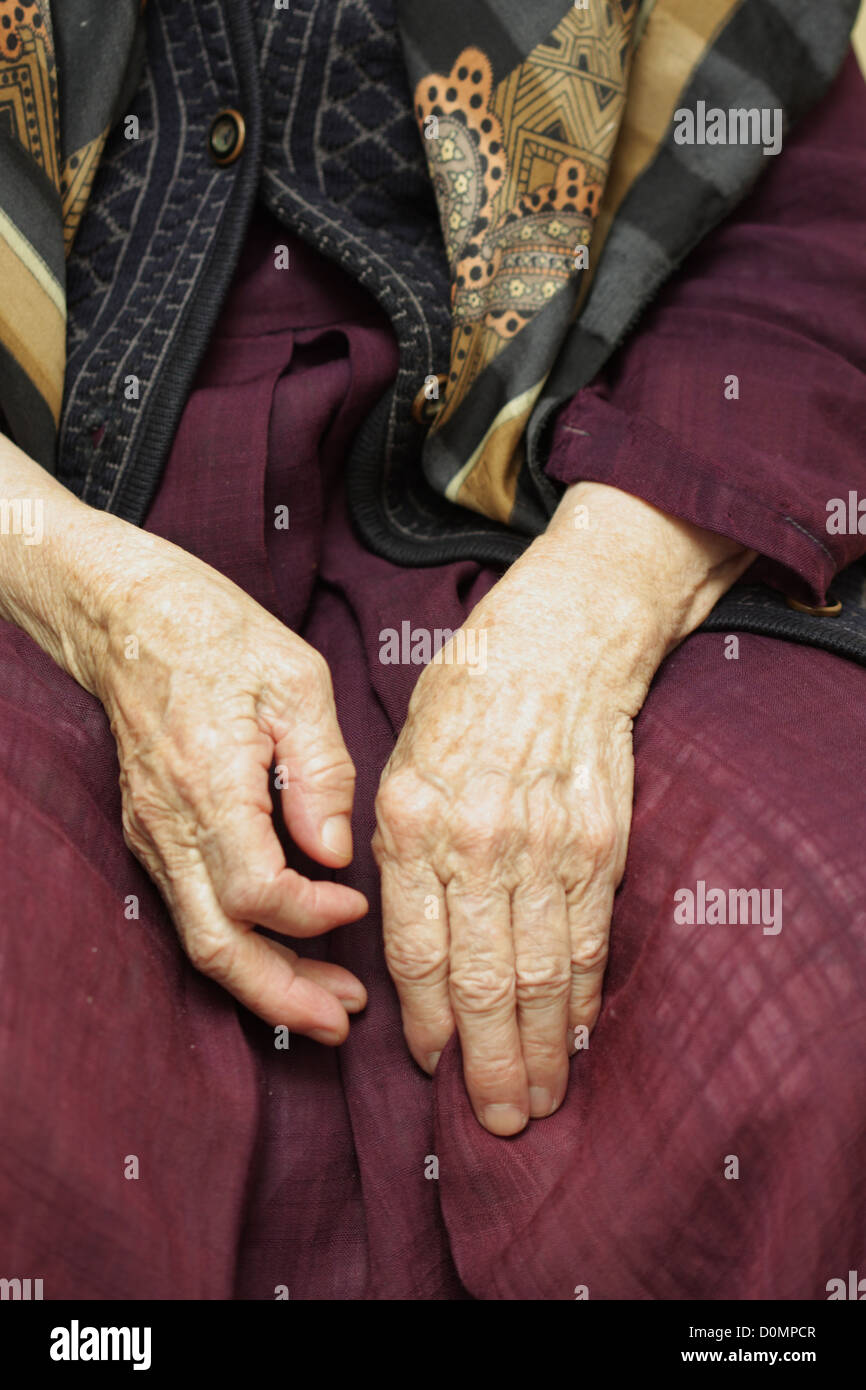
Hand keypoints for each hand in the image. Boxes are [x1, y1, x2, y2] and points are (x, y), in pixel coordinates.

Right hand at [87, 533, 368, 1040]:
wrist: (130, 617)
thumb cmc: (218, 636)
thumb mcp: (294, 682)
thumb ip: (320, 773)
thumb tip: (335, 855)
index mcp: (209, 786)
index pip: (257, 892)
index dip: (313, 915)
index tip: (357, 903)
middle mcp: (170, 826)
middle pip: (218, 946)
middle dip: (283, 996)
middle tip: (343, 1022)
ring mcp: (154, 836)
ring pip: (200, 940)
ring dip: (264, 982)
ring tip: (328, 1004)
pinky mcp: (154, 835)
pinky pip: (193, 911)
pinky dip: (241, 943)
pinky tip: (287, 948)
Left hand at [374, 482, 751, 1132]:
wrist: (558, 647)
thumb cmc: (466, 700)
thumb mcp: (400, 761)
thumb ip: (399, 853)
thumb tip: (408, 947)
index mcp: (412, 824)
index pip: (415, 953)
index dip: (426, 1022)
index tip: (430, 1064)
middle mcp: (478, 844)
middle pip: (483, 981)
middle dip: (488, 1063)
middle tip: (497, 1119)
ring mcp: (546, 848)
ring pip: (541, 975)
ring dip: (539, 1048)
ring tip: (538, 1099)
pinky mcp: (599, 847)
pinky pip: (590, 940)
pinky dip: (582, 997)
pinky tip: (574, 1036)